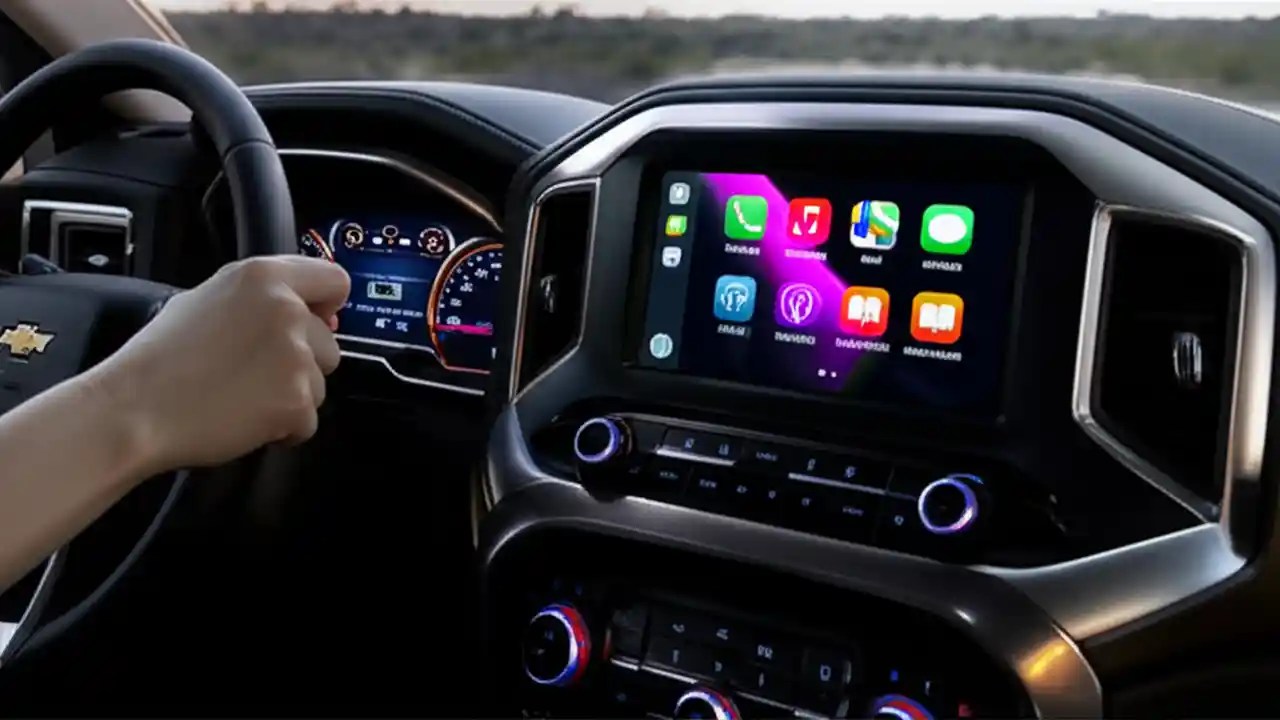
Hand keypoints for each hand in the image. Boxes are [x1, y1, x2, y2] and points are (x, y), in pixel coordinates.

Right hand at [86, 256, 349, 475]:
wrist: (134, 410)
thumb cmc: (160, 360)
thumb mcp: (204, 299)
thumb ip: (257, 298)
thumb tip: (303, 309)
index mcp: (264, 277)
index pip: (334, 280)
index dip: (328, 305)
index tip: (319, 320)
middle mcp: (287, 310)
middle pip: (328, 343)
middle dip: (301, 363)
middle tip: (252, 373)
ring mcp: (295, 356)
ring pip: (320, 383)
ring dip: (291, 396)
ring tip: (241, 396)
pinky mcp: (296, 399)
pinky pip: (308, 421)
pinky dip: (284, 429)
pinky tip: (244, 419)